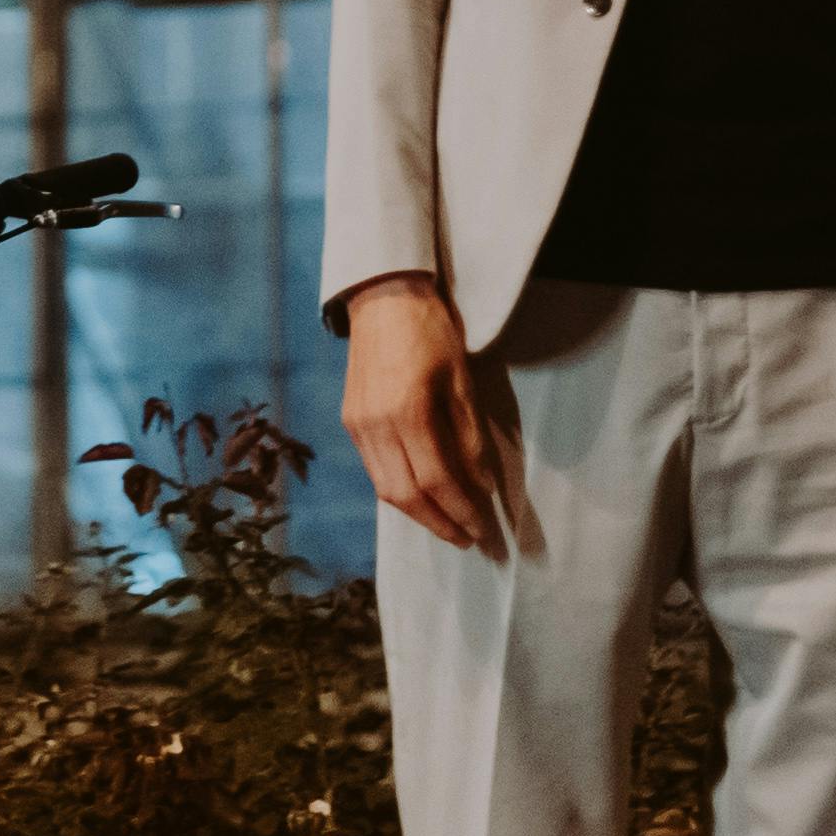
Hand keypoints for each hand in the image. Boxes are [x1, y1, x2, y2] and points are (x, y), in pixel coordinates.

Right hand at [340, 276, 506, 553]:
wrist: (383, 296)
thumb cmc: (431, 330)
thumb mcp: (462, 378)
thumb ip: (470, 435)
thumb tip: (482, 484)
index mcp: (408, 411)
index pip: (437, 479)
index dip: (462, 510)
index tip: (485, 529)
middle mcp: (376, 425)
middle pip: (407, 495)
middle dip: (440, 523)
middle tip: (469, 539)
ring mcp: (358, 425)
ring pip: (386, 489)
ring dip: (419, 514)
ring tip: (447, 525)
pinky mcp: (350, 421)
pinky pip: (375, 470)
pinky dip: (400, 491)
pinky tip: (421, 495)